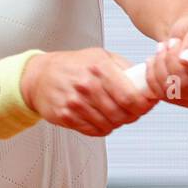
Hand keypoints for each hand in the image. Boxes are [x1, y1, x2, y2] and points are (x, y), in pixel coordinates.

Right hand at [21, 48, 157, 136]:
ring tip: (114, 112)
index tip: (147, 104)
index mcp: (99, 68)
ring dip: (117, 121)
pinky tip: (99, 116)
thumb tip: (146, 81)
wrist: (40, 76)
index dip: (144, 105)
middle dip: (132, 115)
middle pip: (122, 114)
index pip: (130, 96)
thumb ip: (124, 68)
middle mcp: (87, 85)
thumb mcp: (100, 56)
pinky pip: (94, 131)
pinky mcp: (66, 117)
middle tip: (133, 110)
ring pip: (110, 124)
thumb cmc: (72, 65)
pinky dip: (102, 127)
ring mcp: (75, 103)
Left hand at [142, 12, 187, 106]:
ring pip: (173, 91)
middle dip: (169, 61)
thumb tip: (186, 59)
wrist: (187, 38)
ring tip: (160, 49)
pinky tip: (156, 62)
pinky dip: (153, 77)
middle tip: (167, 43)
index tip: (177, 45)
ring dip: (159, 67)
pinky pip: (164, 95)